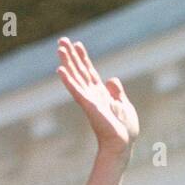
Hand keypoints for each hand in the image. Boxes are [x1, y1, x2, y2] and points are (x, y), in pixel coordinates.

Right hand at [56, 37, 138, 157]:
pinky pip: (77, 91)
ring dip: (67, 62)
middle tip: (61, 40)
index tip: (77, 44)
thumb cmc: (124, 130)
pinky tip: (60, 70)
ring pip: (76, 77)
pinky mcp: (89, 106)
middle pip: (79, 71)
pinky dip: (69, 80)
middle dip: (71, 56)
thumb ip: (117, 92)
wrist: (122, 145)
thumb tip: (111, 79)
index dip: (83, 58)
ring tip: (60, 48)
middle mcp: (92, 95)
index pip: (89, 71)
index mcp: (101, 94)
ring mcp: (89, 100)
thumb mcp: (124, 105)